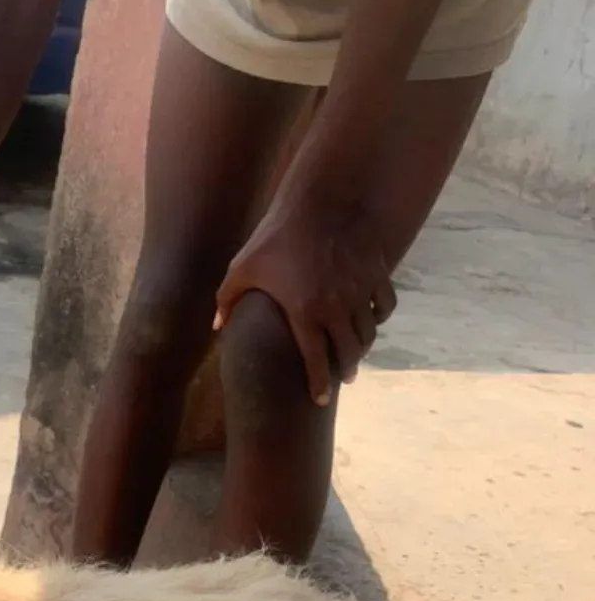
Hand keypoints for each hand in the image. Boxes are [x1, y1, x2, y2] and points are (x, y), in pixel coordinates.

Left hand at [216, 183, 396, 406]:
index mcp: (304, 312)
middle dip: (345, 369)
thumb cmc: (275, 236)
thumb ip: (228, 300)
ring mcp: (359, 290)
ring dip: (362, 347)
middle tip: (343, 376)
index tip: (320, 399)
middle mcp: (336, 307)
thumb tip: (217, 327)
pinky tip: (370, 321)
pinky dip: (378, 317)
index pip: (315, 361)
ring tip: (355, 352)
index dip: (318, 385)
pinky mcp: (376, 273)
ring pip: (368, 333)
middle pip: (348, 352)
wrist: (317, 201)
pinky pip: (384, 306)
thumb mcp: (243, 267)